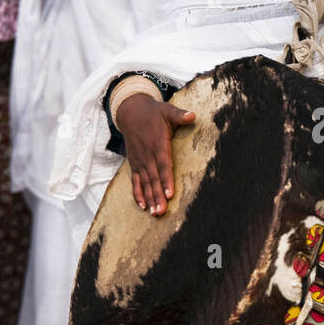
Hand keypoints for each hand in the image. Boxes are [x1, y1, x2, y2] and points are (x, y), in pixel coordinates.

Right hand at [116, 93, 195, 215]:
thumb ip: (179, 115)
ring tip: (154, 213)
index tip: (169, 194)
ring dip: (150, 198)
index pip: (163, 164)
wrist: (130, 112)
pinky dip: (138, 193)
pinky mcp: (134, 163)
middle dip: (158, 196)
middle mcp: (147, 155)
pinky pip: (135, 181)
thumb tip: (192, 115)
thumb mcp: (167, 110)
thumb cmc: (153, 113)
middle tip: (162, 211)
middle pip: (154, 178)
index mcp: (158, 143)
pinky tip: (143, 206)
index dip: (166, 179)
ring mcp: (140, 160)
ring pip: (145, 183)